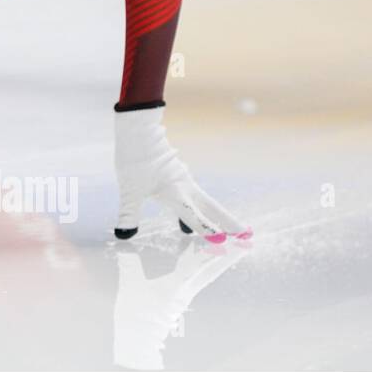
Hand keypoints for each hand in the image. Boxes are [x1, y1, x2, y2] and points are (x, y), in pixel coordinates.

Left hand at [114, 107, 250, 241]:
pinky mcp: (177, 174)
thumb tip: (123, 235)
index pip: (193, 215)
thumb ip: (129, 214)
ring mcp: (183, 179)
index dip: (205, 229)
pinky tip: (184, 221)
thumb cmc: (134, 161)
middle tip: (247, 236)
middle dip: (229, 222)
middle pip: (212, 208)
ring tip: (225, 231)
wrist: (137, 131)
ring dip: (215, 216)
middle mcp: (184, 186)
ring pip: (204, 201)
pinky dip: (196, 208)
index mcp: (175, 192)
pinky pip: (191, 195)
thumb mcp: (129, 191)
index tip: (221, 241)